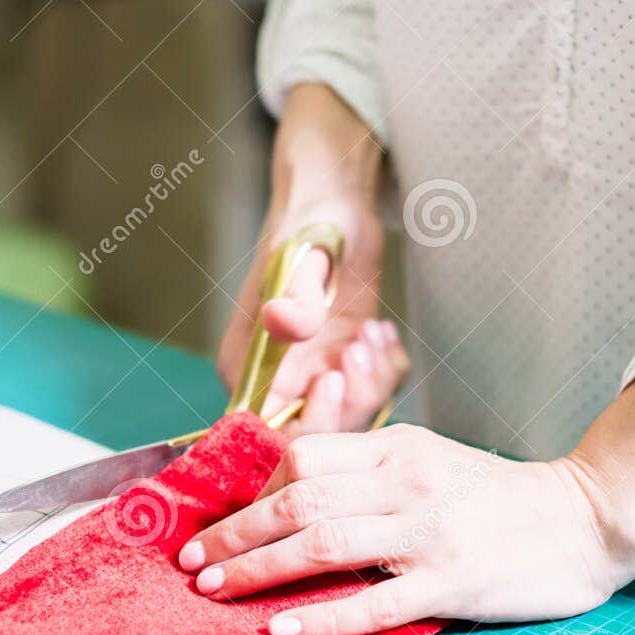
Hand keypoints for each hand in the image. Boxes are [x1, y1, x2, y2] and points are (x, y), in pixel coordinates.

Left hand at [177, 359, 634, 634]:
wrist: (587, 519)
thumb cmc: (500, 497)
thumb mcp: (432, 460)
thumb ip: (370, 470)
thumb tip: (291, 490)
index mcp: (397, 447)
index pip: (303, 455)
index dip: (251, 490)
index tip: (220, 521)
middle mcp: (405, 482)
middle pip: (297, 498)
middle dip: (233, 531)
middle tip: (190, 561)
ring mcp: (428, 533)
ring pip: (321, 544)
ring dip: (256, 568)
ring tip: (213, 590)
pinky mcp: (452, 583)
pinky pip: (373, 602)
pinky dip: (320, 616)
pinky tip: (280, 629)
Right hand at [217, 84, 408, 433]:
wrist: (336, 200)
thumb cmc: (314, 220)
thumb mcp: (308, 254)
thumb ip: (298, 297)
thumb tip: (284, 324)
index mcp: (248, 365)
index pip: (266, 431)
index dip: (306, 421)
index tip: (333, 377)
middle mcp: (274, 380)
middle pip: (314, 435)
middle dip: (349, 400)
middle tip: (361, 346)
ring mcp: (309, 375)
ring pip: (348, 419)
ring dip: (371, 382)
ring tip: (371, 330)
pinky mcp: (339, 366)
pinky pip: (370, 396)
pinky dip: (386, 371)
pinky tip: (381, 330)